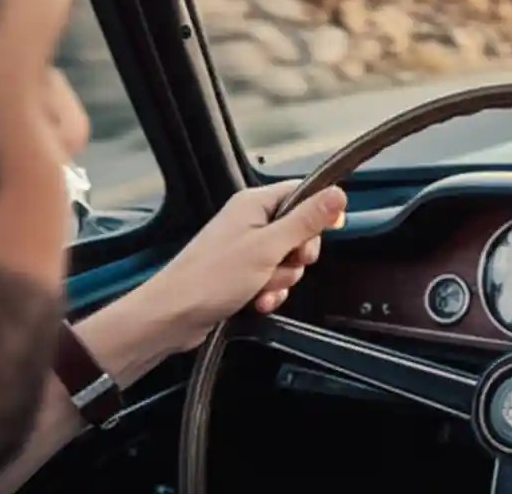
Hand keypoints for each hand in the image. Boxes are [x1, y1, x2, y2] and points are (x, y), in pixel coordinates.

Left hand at [141, 180, 346, 350]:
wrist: (172, 317)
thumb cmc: (212, 278)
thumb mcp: (269, 247)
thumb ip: (306, 221)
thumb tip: (338, 194)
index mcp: (254, 204)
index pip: (302, 193)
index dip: (320, 210)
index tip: (333, 227)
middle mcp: (250, 222)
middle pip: (299, 231)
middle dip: (298, 256)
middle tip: (286, 263)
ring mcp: (245, 249)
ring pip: (288, 260)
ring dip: (282, 279)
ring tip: (261, 287)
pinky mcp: (241, 274)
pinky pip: (272, 279)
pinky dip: (270, 292)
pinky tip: (258, 301)